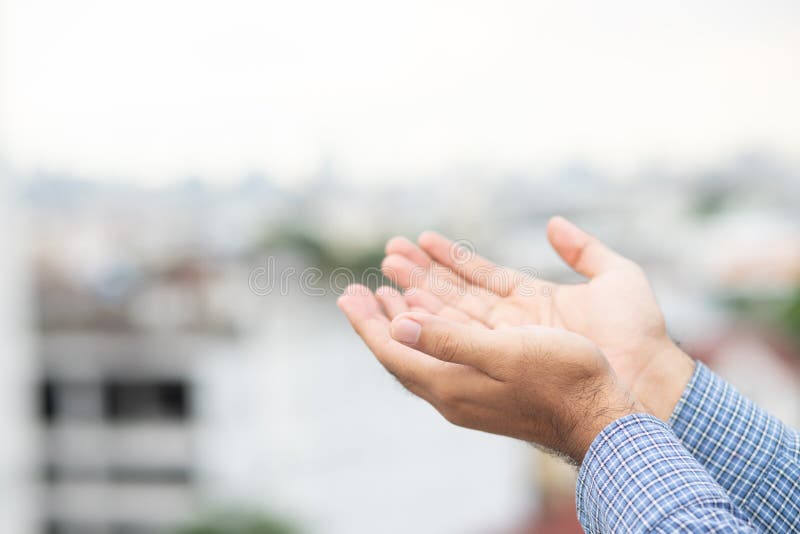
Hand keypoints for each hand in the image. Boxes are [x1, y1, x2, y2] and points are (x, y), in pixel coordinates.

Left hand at [338, 285, 642, 462]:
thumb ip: (449, 342)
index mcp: (450, 385)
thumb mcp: (505, 355)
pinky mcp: (488, 383)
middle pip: (401, 350)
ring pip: (423, 348)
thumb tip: (398, 325)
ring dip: (402, 317)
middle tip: (354, 290)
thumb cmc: (562, 381)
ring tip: (385, 291)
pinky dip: (431, 325)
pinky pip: (445, 351)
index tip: (345, 295)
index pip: (393, 352)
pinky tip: (432, 311)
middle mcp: (453, 390)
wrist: (603, 417)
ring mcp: (470, 389)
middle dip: (376, 318)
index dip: (366, 323)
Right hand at [380, 216, 693, 419]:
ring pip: (451, 312)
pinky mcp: (504, 359)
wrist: (650, 381)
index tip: (420, 239)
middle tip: (387, 253)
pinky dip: (432, 319)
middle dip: (421, 272)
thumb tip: (555, 224)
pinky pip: (461, 336)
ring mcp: (508, 342)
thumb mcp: (617, 278)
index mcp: (535, 301)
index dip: (450, 256)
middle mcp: (515, 323)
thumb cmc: (640, 335)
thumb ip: (584, 250)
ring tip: (386, 270)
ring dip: (418, 290)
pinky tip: (404, 304)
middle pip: (457, 293)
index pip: (481, 274)